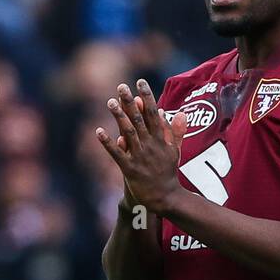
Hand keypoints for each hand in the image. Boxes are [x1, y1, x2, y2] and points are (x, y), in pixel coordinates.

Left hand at [96, 79, 187, 214]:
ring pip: (128, 133)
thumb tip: (181, 113)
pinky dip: (108, 143)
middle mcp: (150, 146)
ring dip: (119, 117)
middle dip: (130, 102)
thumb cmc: (168, 172)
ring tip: (110, 102)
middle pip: (139, 120)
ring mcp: (140, 157)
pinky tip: (98, 131)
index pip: (154, 113)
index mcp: (161, 139)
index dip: (147, 97)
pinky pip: (117, 154)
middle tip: (121, 86)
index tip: (140, 82)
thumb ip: (176, 131)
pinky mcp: (129, 170)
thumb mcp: (175, 150)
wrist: (165, 197)